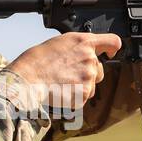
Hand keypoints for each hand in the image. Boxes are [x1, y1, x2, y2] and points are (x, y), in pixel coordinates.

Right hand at [5, 32, 122, 109]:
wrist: (29, 78)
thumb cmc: (38, 60)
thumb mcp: (60, 43)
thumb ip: (78, 47)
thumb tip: (84, 53)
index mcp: (84, 42)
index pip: (112, 42)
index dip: (112, 48)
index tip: (110, 53)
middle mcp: (90, 58)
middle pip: (99, 70)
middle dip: (88, 74)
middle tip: (68, 75)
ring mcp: (88, 76)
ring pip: (91, 86)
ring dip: (80, 87)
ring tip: (61, 83)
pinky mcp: (84, 93)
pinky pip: (82, 98)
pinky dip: (73, 98)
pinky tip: (61, 91)